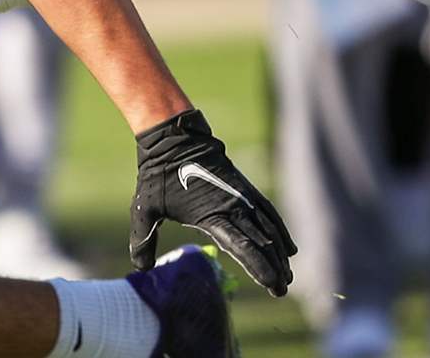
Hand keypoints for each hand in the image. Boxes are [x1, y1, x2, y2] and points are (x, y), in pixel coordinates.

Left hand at [132, 109, 294, 294]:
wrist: (174, 138)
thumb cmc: (159, 174)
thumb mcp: (144, 208)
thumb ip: (143, 239)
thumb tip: (141, 267)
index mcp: (212, 216)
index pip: (243, 247)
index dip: (261, 268)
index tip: (273, 285)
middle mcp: (234, 208)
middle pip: (263, 244)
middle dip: (275, 269)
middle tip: (282, 290)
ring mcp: (243, 197)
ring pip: (270, 230)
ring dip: (281, 254)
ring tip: (287, 275)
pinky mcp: (246, 189)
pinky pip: (270, 214)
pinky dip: (281, 232)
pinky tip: (288, 248)